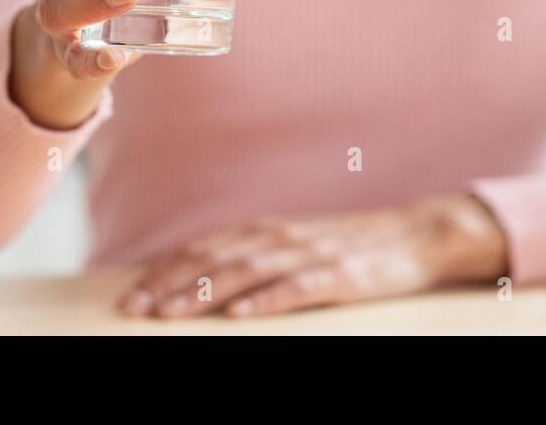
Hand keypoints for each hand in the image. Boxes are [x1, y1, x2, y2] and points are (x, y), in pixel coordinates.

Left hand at [116, 193, 508, 318]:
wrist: (416, 234)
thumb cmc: (349, 244)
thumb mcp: (295, 242)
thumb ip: (253, 253)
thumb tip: (200, 274)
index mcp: (268, 229)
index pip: (204, 247)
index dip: (164, 270)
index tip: (130, 295)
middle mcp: (283, 236)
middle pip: (215, 259)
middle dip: (169, 284)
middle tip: (133, 310)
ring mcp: (312, 254)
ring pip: (247, 272)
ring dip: (203, 293)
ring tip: (170, 314)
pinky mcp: (341, 275)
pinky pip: (297, 289)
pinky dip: (265, 301)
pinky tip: (240, 316)